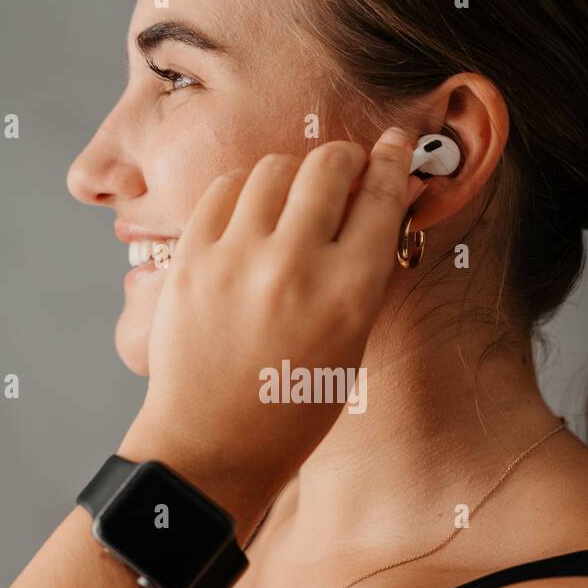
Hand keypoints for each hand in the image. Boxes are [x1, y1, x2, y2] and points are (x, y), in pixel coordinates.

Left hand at [121, 128, 423, 527]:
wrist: (212, 442)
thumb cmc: (291, 404)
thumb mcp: (351, 344)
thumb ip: (366, 272)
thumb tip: (382, 202)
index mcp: (348, 294)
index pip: (382, 197)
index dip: (395, 162)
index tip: (396, 145)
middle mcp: (294, 267)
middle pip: (329, 166)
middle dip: (344, 159)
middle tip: (345, 169)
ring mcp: (236, 259)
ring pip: (274, 168)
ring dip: (293, 172)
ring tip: (294, 196)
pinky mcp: (191, 258)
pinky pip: (224, 189)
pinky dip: (245, 189)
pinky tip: (252, 211)